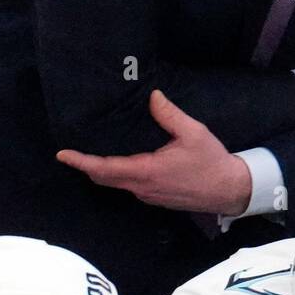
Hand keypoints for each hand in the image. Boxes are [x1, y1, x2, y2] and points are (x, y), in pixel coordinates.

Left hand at [56, 90, 251, 215]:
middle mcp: (142, 187)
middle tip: (70, 153)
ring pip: (116, 184)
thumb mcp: (193, 132)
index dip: (82, 161)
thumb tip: (152, 96)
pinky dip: (117, 175)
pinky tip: (119, 162)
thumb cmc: (212, 162)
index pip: (105, 168)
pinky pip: (128, 186)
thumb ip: (169, 114)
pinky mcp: (156, 198)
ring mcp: (148, 195)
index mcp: (147, 171)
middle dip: (85, 166)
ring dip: (101, 171)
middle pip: (104, 179)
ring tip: (89, 155)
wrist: (230, 190)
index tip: (63, 155)